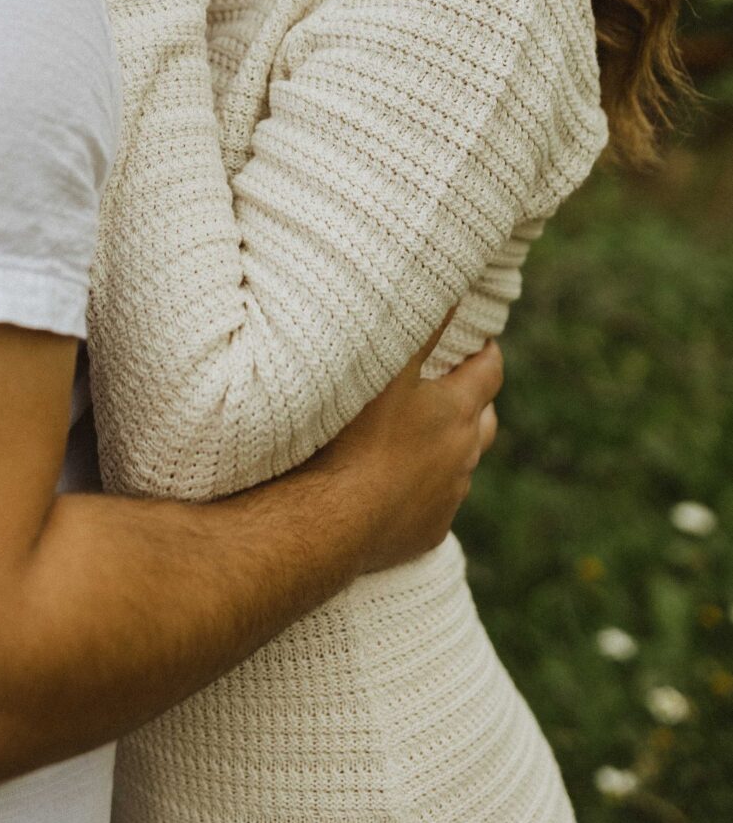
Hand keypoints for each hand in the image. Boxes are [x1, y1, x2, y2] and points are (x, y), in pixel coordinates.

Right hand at [315, 312, 502, 576]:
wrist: (334, 521)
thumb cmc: (356, 438)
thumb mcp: (386, 370)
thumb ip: (420, 329)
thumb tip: (450, 291)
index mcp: (457, 411)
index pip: (489, 372)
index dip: (487, 353)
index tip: (481, 342)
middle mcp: (462, 455)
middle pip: (484, 423)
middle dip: (474, 402)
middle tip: (454, 387)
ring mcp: (447, 497)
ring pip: (460, 465)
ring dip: (447, 448)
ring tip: (418, 437)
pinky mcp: (428, 531)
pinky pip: (434, 506)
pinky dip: (424, 490)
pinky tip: (397, 485)